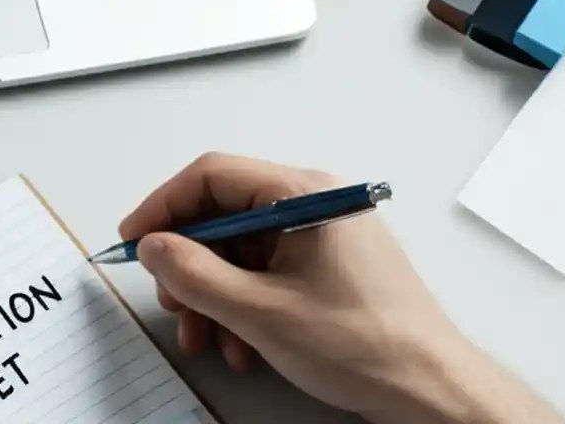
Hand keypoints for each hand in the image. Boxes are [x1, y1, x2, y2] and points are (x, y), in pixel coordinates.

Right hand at [120, 153, 561, 423]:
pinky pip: (267, 272)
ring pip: (241, 251)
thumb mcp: (260, 312)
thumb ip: (194, 274)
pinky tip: (239, 347)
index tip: (133, 240)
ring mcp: (323, 235)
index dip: (163, 206)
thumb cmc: (363, 344)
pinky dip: (242, 306)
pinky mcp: (329, 266)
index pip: (212, 176)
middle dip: (188, 265)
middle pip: (223, 216)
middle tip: (170, 302)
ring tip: (204, 339)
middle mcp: (314, 203)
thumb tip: (153, 246)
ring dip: (212, 296)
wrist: (431, 388)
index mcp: (303, 194)